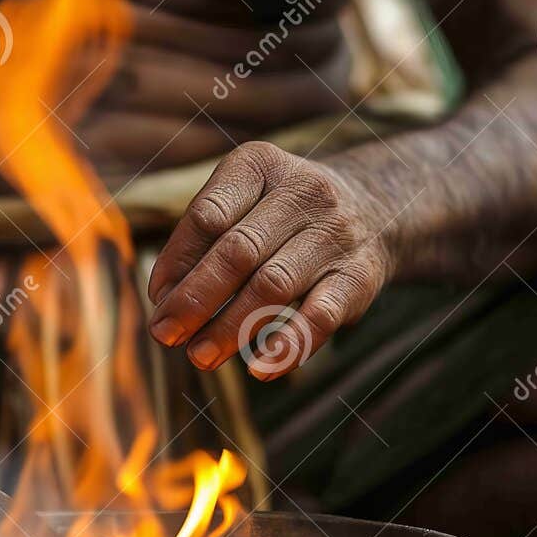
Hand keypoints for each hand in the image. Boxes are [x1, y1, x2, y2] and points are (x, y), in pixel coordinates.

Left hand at [146, 142, 393, 379]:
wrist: (377, 209)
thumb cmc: (284, 215)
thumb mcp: (245, 203)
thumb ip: (203, 240)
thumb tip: (164, 297)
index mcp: (261, 166)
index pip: (208, 215)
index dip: (177, 261)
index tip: (158, 299)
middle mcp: (303, 193)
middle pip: (238, 252)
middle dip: (196, 299)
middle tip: (165, 336)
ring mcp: (335, 235)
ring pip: (274, 286)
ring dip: (230, 327)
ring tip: (200, 356)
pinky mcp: (360, 277)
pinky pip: (319, 316)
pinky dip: (287, 347)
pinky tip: (259, 370)